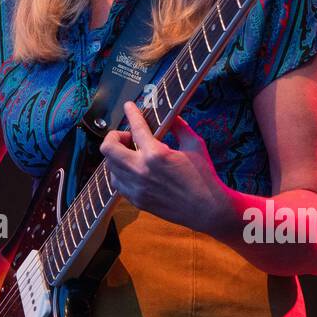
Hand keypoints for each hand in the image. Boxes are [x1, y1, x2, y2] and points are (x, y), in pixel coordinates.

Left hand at [99, 101, 235, 235]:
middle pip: (108, 147)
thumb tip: (170, 114)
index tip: (129, 106)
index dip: (131, 112)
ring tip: (133, 154)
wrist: (208, 210)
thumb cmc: (204, 176)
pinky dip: (121, 172)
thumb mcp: (194, 145)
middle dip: (115, 136)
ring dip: (118, 155)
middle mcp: (141, 171)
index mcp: (156, 154)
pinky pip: (117, 183)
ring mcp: (136, 188)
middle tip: (128, 137)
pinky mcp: (137, 200)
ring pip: (109, 165)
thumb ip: (179, 126)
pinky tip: (134, 169)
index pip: (135, 127)